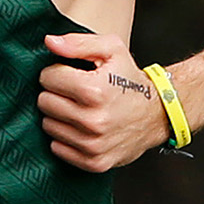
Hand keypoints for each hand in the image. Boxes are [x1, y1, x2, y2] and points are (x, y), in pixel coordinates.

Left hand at [37, 32, 170, 171]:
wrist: (158, 114)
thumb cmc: (131, 80)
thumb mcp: (111, 50)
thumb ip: (78, 43)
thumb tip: (50, 42)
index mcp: (94, 90)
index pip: (47, 78)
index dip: (56, 73)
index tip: (70, 75)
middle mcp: (93, 120)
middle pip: (44, 102)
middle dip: (55, 94)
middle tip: (75, 93)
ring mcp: (93, 144)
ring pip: (48, 125)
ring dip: (59, 116)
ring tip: (80, 109)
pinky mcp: (94, 162)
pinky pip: (57, 148)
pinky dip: (65, 137)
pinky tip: (81, 128)